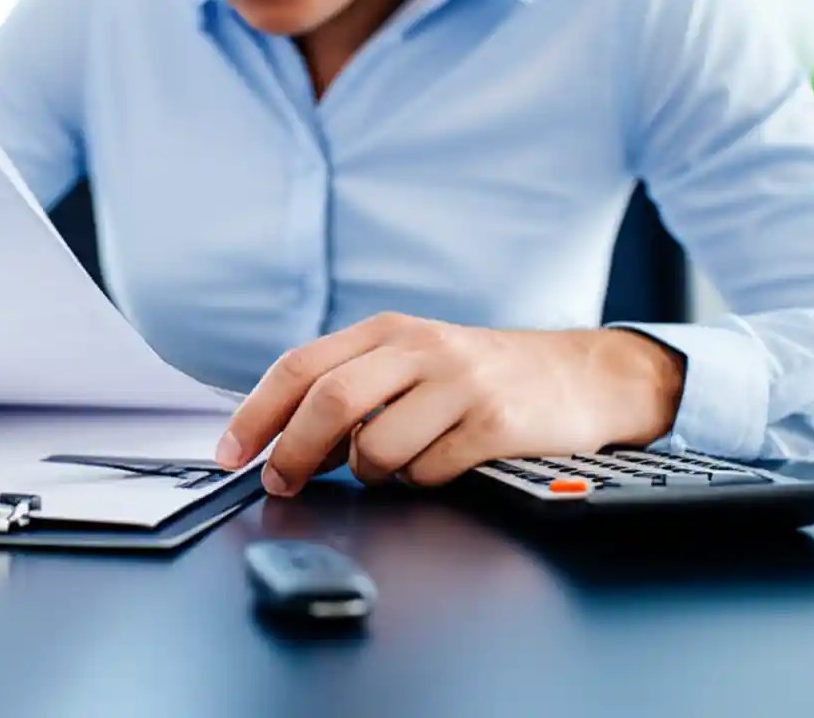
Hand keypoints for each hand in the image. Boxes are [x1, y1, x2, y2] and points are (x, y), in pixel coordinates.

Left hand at [215, 313, 683, 496]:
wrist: (583, 375)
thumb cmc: (480, 376)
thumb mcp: (413, 362)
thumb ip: (352, 390)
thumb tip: (285, 446)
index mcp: (387, 331)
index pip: (299, 367)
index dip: (256, 413)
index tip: (230, 453)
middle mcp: (420, 348)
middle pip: (327, 402)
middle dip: (291, 453)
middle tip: (280, 484)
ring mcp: (459, 384)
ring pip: (374, 447)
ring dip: (367, 472)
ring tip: (391, 464)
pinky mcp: (493, 424)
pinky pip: (427, 473)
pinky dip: (419, 481)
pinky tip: (440, 464)